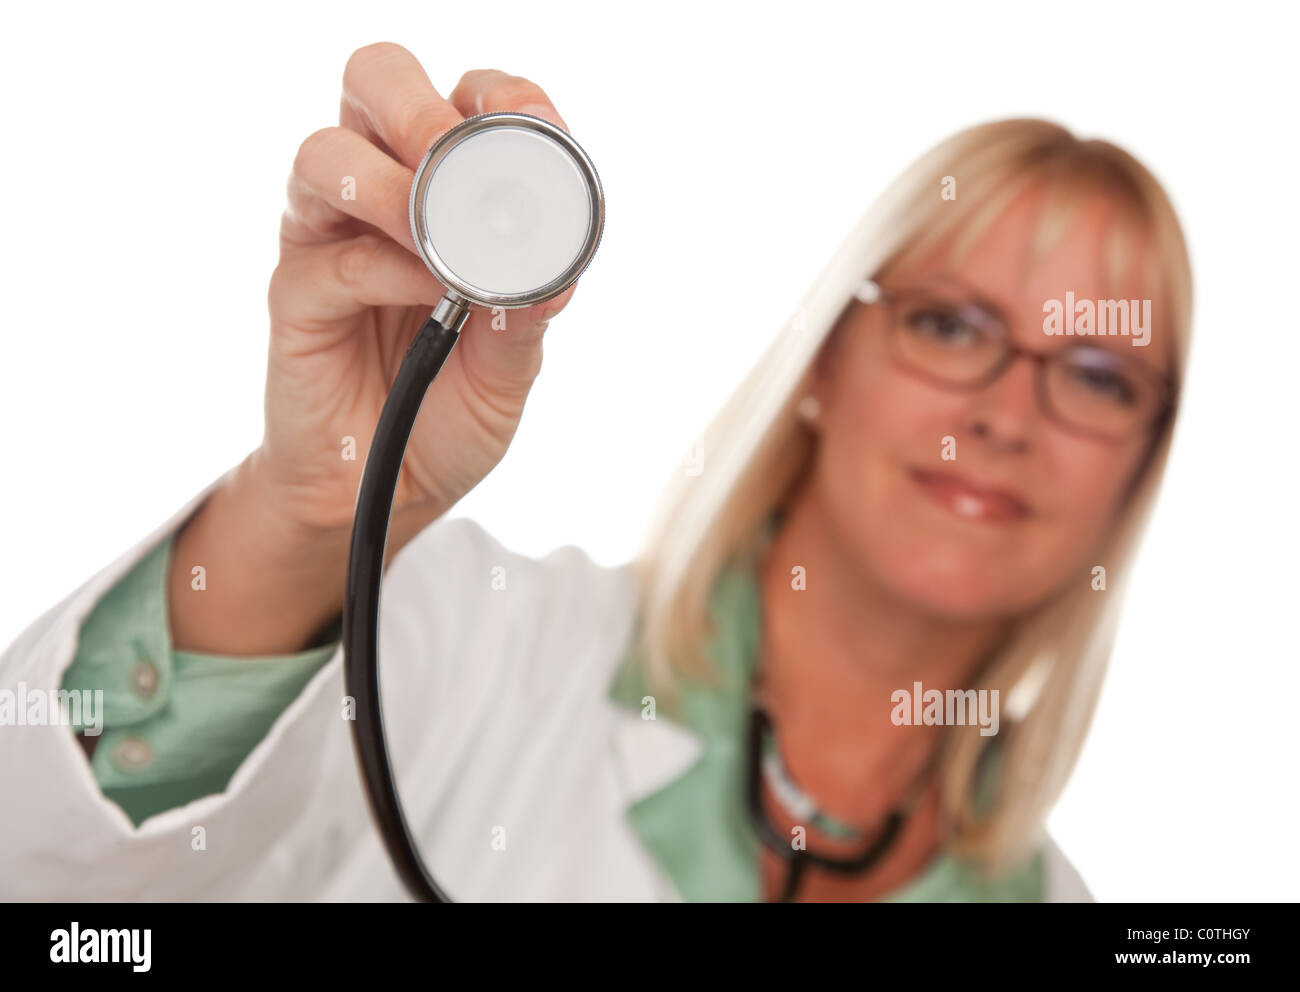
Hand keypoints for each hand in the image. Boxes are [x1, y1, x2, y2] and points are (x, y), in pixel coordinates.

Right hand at [260, 42, 578, 533]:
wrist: (390, 490)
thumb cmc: (447, 415)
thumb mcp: (510, 371)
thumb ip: (528, 314)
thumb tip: (557, 267)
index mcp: (442, 195)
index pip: (462, 101)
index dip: (500, 99)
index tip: (541, 132)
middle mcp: (379, 198)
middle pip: (375, 84)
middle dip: (418, 107)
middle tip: (454, 157)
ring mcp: (328, 238)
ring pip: (327, 153)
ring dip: (391, 186)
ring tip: (438, 237)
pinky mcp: (296, 293)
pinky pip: (331, 256)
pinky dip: (386, 268)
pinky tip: (427, 298)